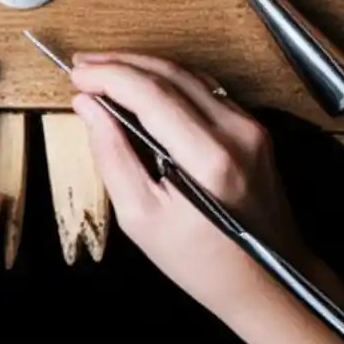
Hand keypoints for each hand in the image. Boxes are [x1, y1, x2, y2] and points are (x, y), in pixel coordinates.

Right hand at [70, 52, 343, 343]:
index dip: (109, 76)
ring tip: (103, 69)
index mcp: (209, 158)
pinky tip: (141, 85)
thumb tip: (87, 106)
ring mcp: (251, 126)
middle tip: (81, 64)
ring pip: (189, 75)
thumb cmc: (201, 262)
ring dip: (143, 66)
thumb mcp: (141, 219)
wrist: (267, 281)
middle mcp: (236, 131)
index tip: (75, 74)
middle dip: (120, 63)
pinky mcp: (255, 128)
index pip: (151, 93)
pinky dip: (168, 81)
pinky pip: (205, 90)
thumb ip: (112, 156)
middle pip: (170, 74)